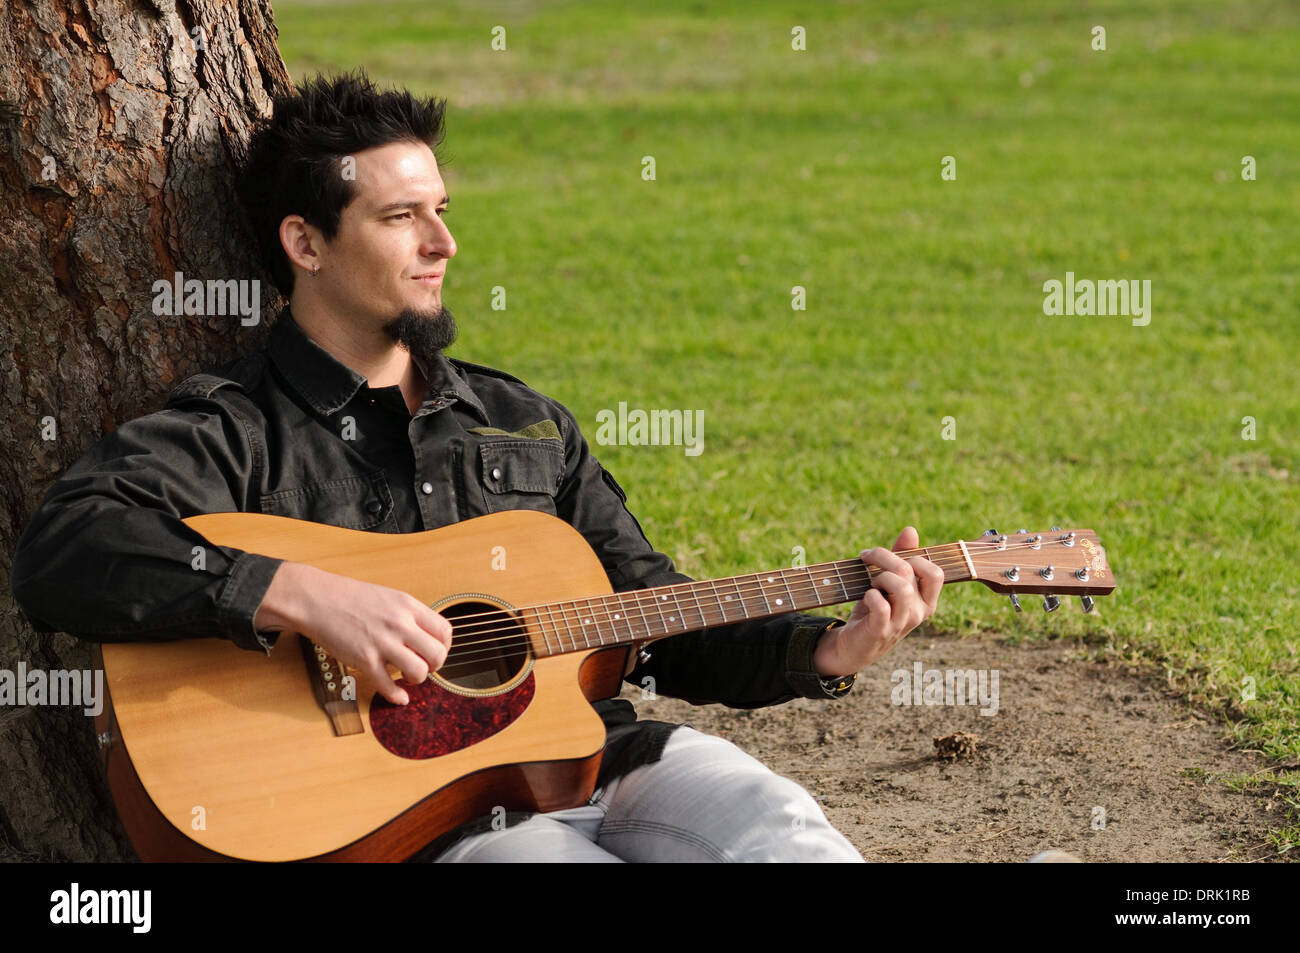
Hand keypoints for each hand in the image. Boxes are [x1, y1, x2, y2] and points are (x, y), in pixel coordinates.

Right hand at [254, 562, 452, 704]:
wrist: (318, 599)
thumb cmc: (352, 598)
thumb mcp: (390, 598)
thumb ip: (410, 616)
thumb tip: (429, 637)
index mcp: (408, 606)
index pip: (444, 631)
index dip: (444, 647)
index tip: (436, 652)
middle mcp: (399, 623)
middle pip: (437, 654)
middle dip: (435, 666)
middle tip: (425, 666)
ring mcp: (382, 642)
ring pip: (418, 672)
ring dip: (417, 679)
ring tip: (408, 676)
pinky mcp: (364, 659)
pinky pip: (388, 686)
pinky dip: (396, 696)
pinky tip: (399, 697)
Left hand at [811, 527, 942, 675]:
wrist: (854, 645)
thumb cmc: (874, 609)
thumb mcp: (888, 582)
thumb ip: (901, 557)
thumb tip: (911, 530)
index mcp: (926, 599)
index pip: (935, 572)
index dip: (910, 556)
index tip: (886, 555)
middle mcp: (919, 612)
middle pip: (911, 571)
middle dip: (885, 558)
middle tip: (867, 561)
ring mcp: (902, 623)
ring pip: (901, 587)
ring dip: (879, 577)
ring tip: (870, 583)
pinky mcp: (881, 631)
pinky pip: (881, 606)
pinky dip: (870, 595)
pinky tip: (866, 596)